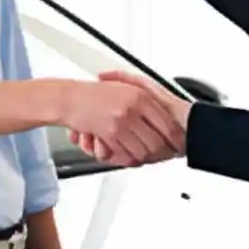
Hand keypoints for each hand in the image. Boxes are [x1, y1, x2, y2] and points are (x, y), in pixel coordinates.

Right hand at [58, 81, 184, 165]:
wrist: (70, 98)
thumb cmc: (95, 94)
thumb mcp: (125, 89)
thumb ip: (145, 102)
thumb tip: (163, 118)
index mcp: (141, 96)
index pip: (167, 123)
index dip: (175, 139)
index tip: (178, 145)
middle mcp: (134, 108)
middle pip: (158, 141)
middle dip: (163, 153)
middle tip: (165, 156)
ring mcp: (122, 121)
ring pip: (143, 151)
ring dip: (146, 158)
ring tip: (148, 158)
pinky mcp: (109, 133)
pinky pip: (126, 154)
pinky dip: (130, 160)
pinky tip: (131, 158)